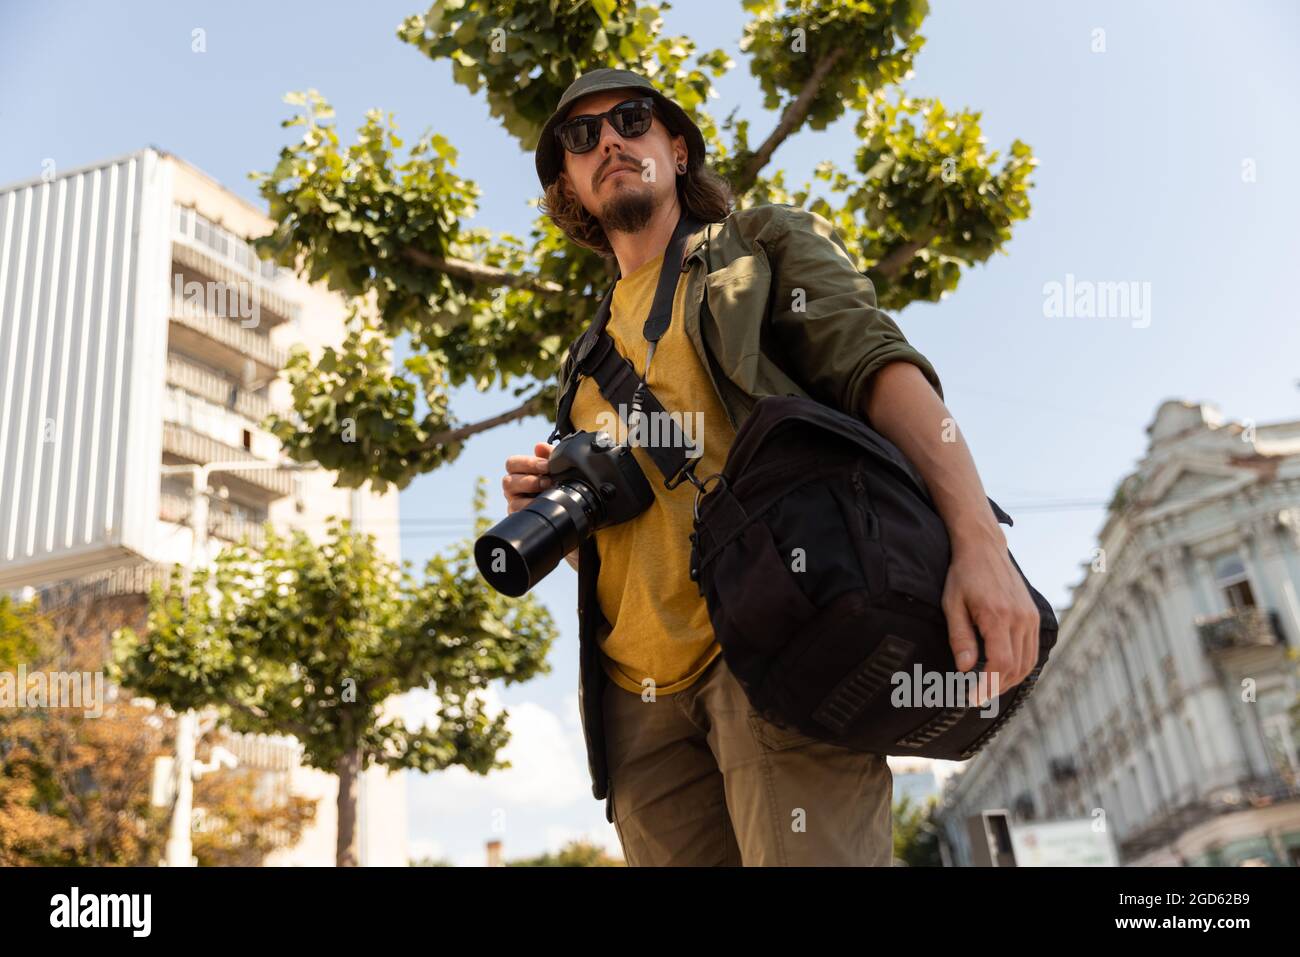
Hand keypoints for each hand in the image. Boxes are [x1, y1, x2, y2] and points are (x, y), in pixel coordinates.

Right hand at [502, 441, 554, 513]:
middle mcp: (513, 487)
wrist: (563, 506)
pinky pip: (518, 513)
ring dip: (530, 496)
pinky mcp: (518, 516)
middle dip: (530, 480)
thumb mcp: (554, 467)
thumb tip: (539, 446)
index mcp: (518, 472)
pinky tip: (544, 504)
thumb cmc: (554, 482)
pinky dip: (531, 508)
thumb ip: (549, 454)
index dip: (528, 463)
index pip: (512, 464)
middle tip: (548, 481)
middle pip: (508, 481)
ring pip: (512, 498)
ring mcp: (514, 503)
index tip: (547, 465)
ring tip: (547, 492)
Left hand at [941, 527, 1040, 704]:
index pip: (1000, 663)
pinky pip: (1032, 650)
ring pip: (1027, 662)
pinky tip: (1002, 671)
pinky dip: (1020, 666)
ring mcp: (1030, 617)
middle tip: (976, 697)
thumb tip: (965, 669)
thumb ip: (960, 638)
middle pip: (1015, 668)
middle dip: (996, 688)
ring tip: (988, 688)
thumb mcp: (952, 605)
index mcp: (998, 616)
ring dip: (1009, 680)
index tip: (973, 699)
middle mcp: (1020, 618)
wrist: (984, 548)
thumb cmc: (963, 575)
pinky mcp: (1033, 615)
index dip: (988, 686)